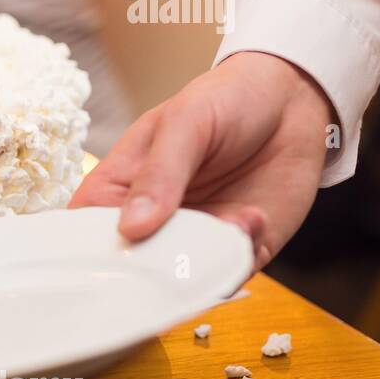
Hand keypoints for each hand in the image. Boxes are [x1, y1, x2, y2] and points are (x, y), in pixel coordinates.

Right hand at [70, 52, 334, 269]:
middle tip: (182, 254)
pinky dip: (241, 258)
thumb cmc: (223, 99)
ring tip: (236, 220)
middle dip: (153, 274)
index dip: (90, 257)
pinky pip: (229, 275)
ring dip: (206, 263)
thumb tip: (131, 228)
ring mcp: (193, 240)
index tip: (110, 263)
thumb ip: (160, 174)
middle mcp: (150, 224)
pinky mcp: (236, 249)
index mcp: (116, 190)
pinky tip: (254, 218)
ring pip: (182, 280)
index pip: (87, 234)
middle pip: (132, 269)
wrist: (292, 98)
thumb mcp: (184, 122)